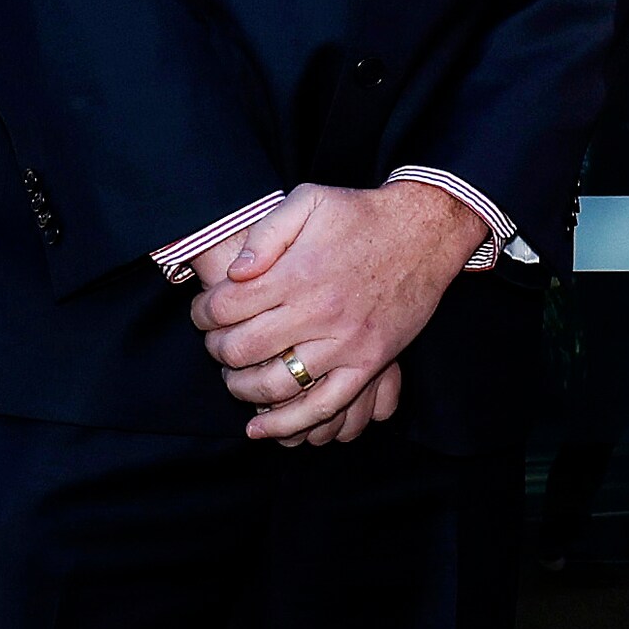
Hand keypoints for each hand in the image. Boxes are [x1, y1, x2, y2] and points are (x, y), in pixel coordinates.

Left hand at [190, 182, 482, 443]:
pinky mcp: (368, 364)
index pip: (225, 307)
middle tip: (215, 343)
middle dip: (216, 350)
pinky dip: (287, 424)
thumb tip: (234, 274)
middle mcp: (318, 312)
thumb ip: (266, 233)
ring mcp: (345, 343)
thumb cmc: (362, 214)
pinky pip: (322, 406)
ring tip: (234, 377)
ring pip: (275, 385)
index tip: (202, 313)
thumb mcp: (309, 199)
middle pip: (242, 349)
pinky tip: (261, 428)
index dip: (202, 313)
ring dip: (242, 388)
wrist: (425, 232)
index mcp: (298, 272)